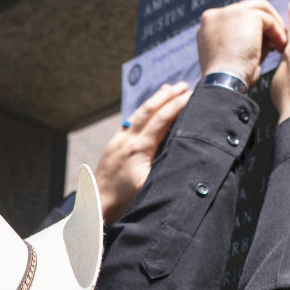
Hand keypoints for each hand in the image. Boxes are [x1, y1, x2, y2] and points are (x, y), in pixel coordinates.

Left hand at [95, 82, 191, 221]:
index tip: (192, 95)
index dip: (177, 105)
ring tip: (168, 89)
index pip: (162, 119)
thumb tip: (184, 153)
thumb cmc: (125, 200)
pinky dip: (143, 112)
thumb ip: (165, 166)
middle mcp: (127, 139)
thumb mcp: (150, 185)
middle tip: (184, 85)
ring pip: (138, 113)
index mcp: (139, 148)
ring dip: (155, 100)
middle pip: (149, 110)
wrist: (97, 204)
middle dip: (167, 95)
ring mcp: (119, 140)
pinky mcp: (114, 145)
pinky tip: (148, 110)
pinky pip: (131, 121)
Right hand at [196, 0, 287, 87]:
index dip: (252, 27)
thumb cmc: (229, 79)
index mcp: (207, 26)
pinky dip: (277, 32)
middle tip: (279, 39)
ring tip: (281, 45)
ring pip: (260, 9)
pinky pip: (267, 19)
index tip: (266, 40)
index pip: (235, 18)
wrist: (224, 83)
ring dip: (274, 26)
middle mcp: (215, 15)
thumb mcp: (232, 57)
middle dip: (266, 23)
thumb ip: (244, 41)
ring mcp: (228, 12)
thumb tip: (266, 35)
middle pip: (247, 9)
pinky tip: (279, 47)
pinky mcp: (244, 15)